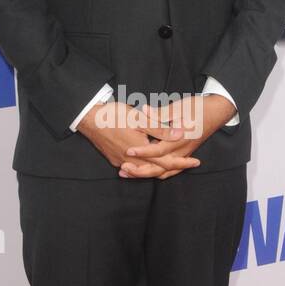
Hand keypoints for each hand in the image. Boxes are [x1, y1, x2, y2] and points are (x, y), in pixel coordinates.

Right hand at [76, 100, 201, 176]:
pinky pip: (134, 168)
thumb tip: (180, 133)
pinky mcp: (114, 159)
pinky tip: (150, 161)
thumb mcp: (140, 119)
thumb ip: (161, 129)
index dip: (183, 162)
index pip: (167, 161)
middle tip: (189, 164)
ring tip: (173, 163)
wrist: (88, 118)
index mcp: (141, 151)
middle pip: (157, 169)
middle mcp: (132, 161)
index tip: (196, 162)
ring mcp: (121, 162)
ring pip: (145, 170)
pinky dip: (145, 166)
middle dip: (174, 167)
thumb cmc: (114, 115)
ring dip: (160, 168)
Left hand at [117, 94, 236, 178]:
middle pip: (160, 167)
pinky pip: (172, 170)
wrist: (217, 111)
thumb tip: (144, 110)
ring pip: (165, 172)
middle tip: (123, 168)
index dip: (142, 151)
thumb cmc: (198, 107)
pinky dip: (159, 173)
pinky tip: (146, 172)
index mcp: (180, 139)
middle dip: (140, 170)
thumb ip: (160, 113)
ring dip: (147, 174)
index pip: (158, 150)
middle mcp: (183, 150)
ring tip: (129, 172)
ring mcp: (185, 154)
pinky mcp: (186, 155)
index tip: (128, 150)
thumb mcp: (178, 107)